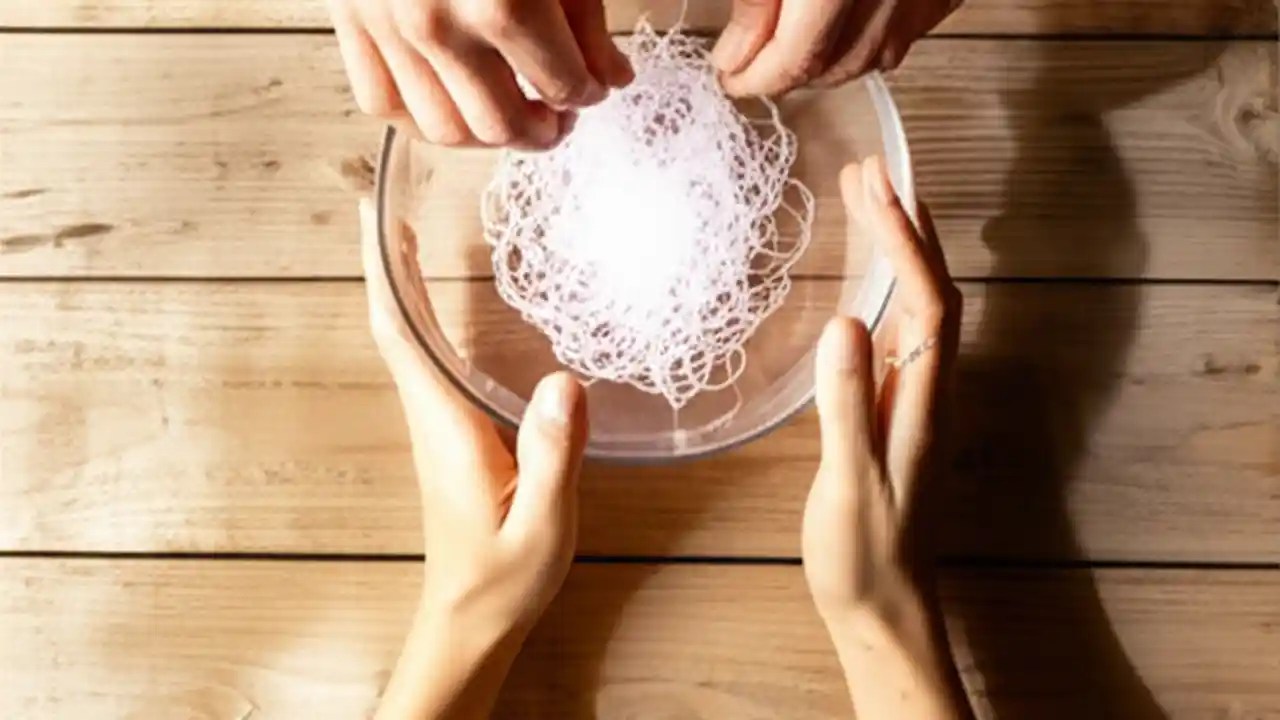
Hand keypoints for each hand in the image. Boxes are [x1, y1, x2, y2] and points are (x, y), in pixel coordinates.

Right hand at [328, 0, 633, 147]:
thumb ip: (585, 15)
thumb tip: (609, 74)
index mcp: (503, 2)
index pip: (563, 88)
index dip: (588, 94)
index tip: (595, 86)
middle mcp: (440, 26)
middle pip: (504, 125)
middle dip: (543, 129)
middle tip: (559, 116)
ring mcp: (390, 29)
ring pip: (444, 130)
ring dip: (487, 136)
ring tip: (512, 116)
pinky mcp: (351, 21)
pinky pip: (384, 103)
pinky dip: (422, 119)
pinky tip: (452, 109)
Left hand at [359, 201, 589, 718]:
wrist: (472, 622)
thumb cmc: (503, 579)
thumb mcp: (542, 525)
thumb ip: (554, 457)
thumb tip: (566, 381)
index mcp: (446, 428)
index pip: (401, 334)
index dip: (385, 271)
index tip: (375, 215)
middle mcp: (431, 418)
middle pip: (394, 324)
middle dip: (384, 259)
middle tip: (382, 197)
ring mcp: (436, 427)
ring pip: (405, 339)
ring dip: (398, 282)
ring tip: (403, 229)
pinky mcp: (450, 436)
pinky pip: (426, 359)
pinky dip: (421, 315)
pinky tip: (438, 303)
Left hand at [713, 0, 961, 95]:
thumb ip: (757, 0)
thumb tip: (736, 55)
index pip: (797, 55)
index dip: (757, 76)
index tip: (728, 77)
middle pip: (835, 64)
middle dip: (787, 75)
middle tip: (750, 68)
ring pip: (873, 57)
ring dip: (826, 65)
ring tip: (791, 50)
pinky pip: (905, 32)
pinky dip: (870, 42)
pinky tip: (845, 31)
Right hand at [804, 158, 970, 718]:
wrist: (884, 608)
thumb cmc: (865, 554)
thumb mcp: (850, 481)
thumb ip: (846, 404)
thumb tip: (845, 322)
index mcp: (923, 402)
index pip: (928, 304)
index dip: (906, 244)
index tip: (874, 192)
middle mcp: (929, 392)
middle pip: (932, 292)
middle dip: (907, 226)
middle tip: (870, 170)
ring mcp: (914, 401)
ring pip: (918, 308)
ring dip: (899, 250)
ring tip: (867, 200)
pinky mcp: (895, 414)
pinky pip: (901, 333)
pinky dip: (887, 288)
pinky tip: (867, 279)